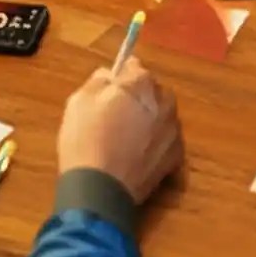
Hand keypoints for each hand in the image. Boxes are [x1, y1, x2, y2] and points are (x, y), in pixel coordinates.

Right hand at [58, 58, 183, 203]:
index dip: (121, 76)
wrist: (99, 189)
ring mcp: (174, 131)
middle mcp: (165, 103)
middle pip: (153, 91)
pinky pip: (167, 141)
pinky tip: (139, 154)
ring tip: (129, 137)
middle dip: (139, 97)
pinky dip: (157, 143)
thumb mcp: (79, 101)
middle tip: (118, 114)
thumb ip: (99, 80)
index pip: (135, 67)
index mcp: (141, 83)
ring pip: (163, 116)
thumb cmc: (84, 140)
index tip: (111, 86)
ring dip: (151, 119)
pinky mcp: (176, 158)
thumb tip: (110, 75)